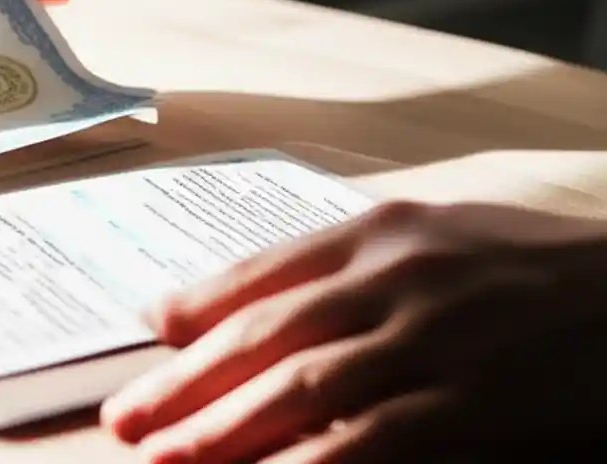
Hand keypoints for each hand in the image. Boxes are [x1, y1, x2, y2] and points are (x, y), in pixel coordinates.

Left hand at [101, 200, 606, 462]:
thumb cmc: (543, 268)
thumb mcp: (444, 239)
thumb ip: (355, 263)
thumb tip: (272, 302)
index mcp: (382, 228)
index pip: (265, 269)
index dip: (198, 304)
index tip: (146, 333)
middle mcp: (394, 274)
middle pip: (265, 333)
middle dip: (186, 381)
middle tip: (127, 417)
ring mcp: (433, 336)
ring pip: (301, 388)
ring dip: (223, 430)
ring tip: (166, 459)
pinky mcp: (476, 399)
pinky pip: (372, 439)